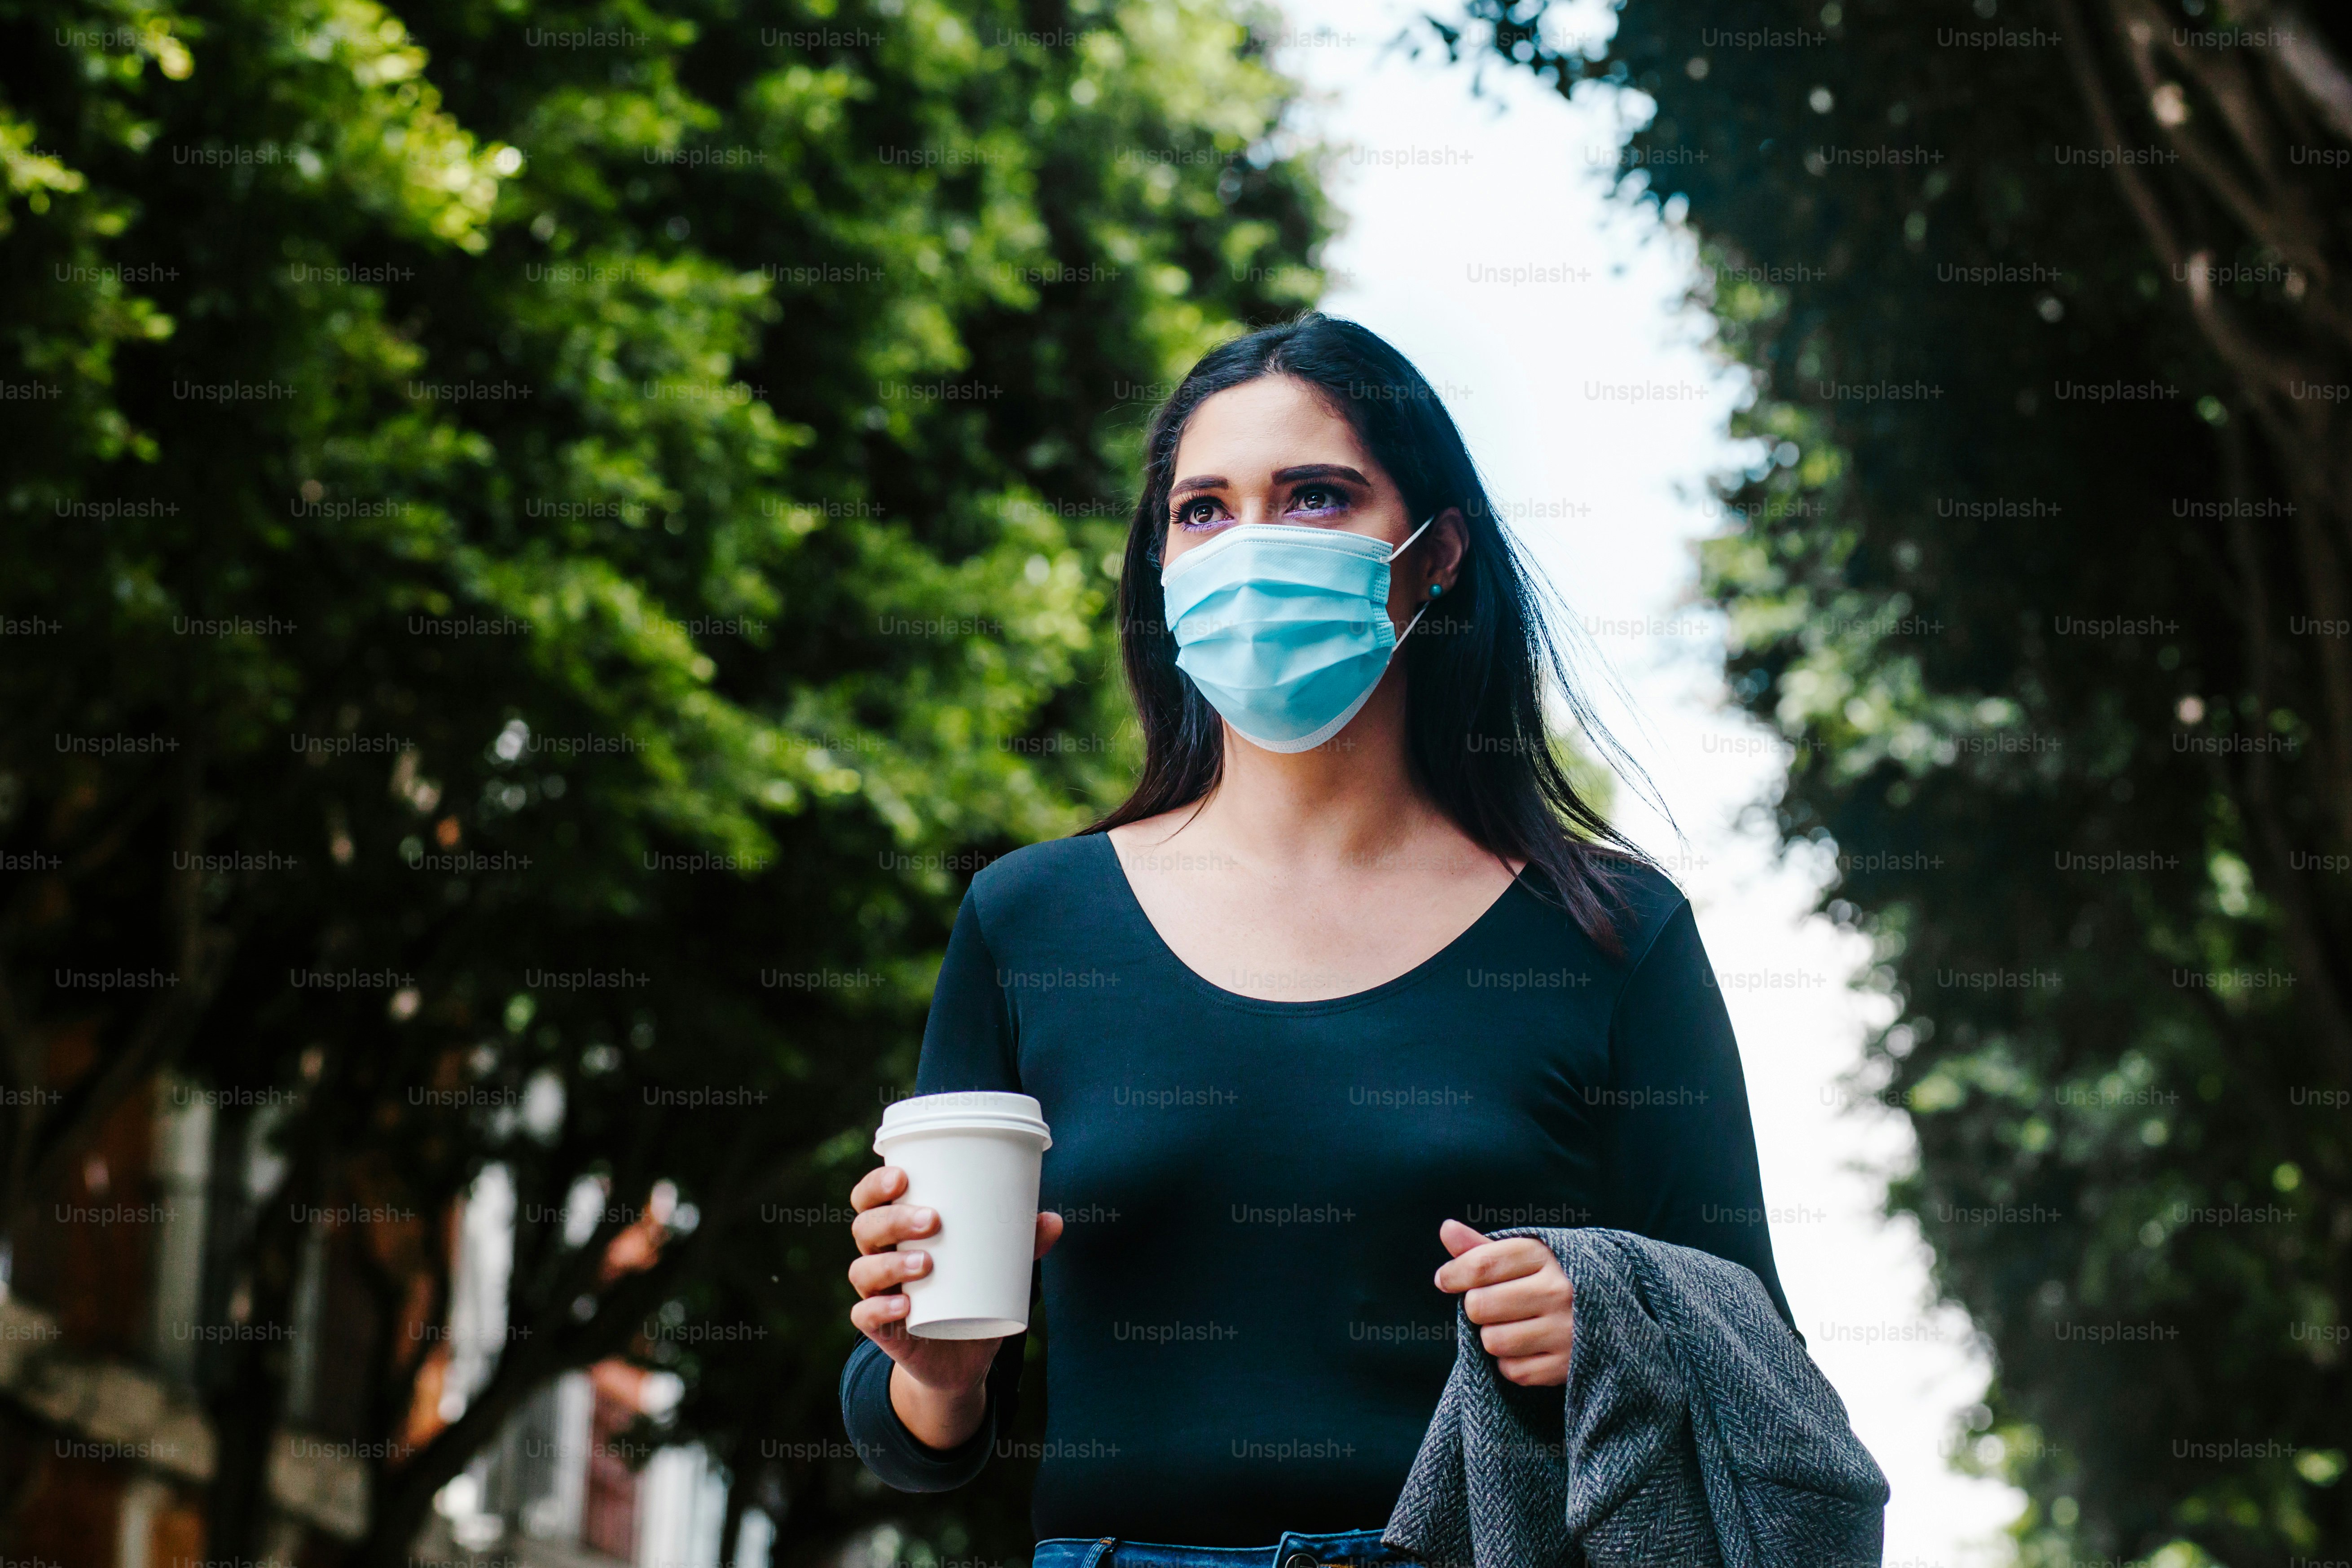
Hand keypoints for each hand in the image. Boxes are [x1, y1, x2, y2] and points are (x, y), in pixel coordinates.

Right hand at [848, 1163, 1062, 1445]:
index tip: (902, 1176)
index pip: (870, 1199)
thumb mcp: (997, 1268)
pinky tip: (904, 1306)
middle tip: (932, 1219)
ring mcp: (878, 1293)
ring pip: (863, 1269)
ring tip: (926, 1262)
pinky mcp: (881, 1330)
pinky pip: (865, 1316)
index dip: (875, 1184)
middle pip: (865, 1227)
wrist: (960, 1359)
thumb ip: (1023, 1244)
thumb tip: (1054, 1220)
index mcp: (898, 1231)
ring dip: (891, 1263)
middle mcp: (880, 1257)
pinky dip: (880, 1309)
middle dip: (893, 1219)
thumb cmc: (973, 1295)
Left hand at [1432, 1217, 1574, 1386]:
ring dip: (1494, 1336)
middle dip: (1477, 1306)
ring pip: (1492, 1341)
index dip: (1453, 1274)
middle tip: (1496, 1304)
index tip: (1446, 1279)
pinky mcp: (1567, 1366)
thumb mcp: (1523, 1257)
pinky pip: (1512, 1371)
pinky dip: (1511, 1362)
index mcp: (1545, 1256)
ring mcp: (1566, 1331)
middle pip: (1479, 1305)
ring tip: (1515, 1325)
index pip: (1480, 1264)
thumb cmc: (1551, 1280)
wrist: (1612, 1314)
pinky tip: (1529, 1347)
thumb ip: (1482, 1248)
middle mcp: (1559, 1291)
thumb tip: (1446, 1229)